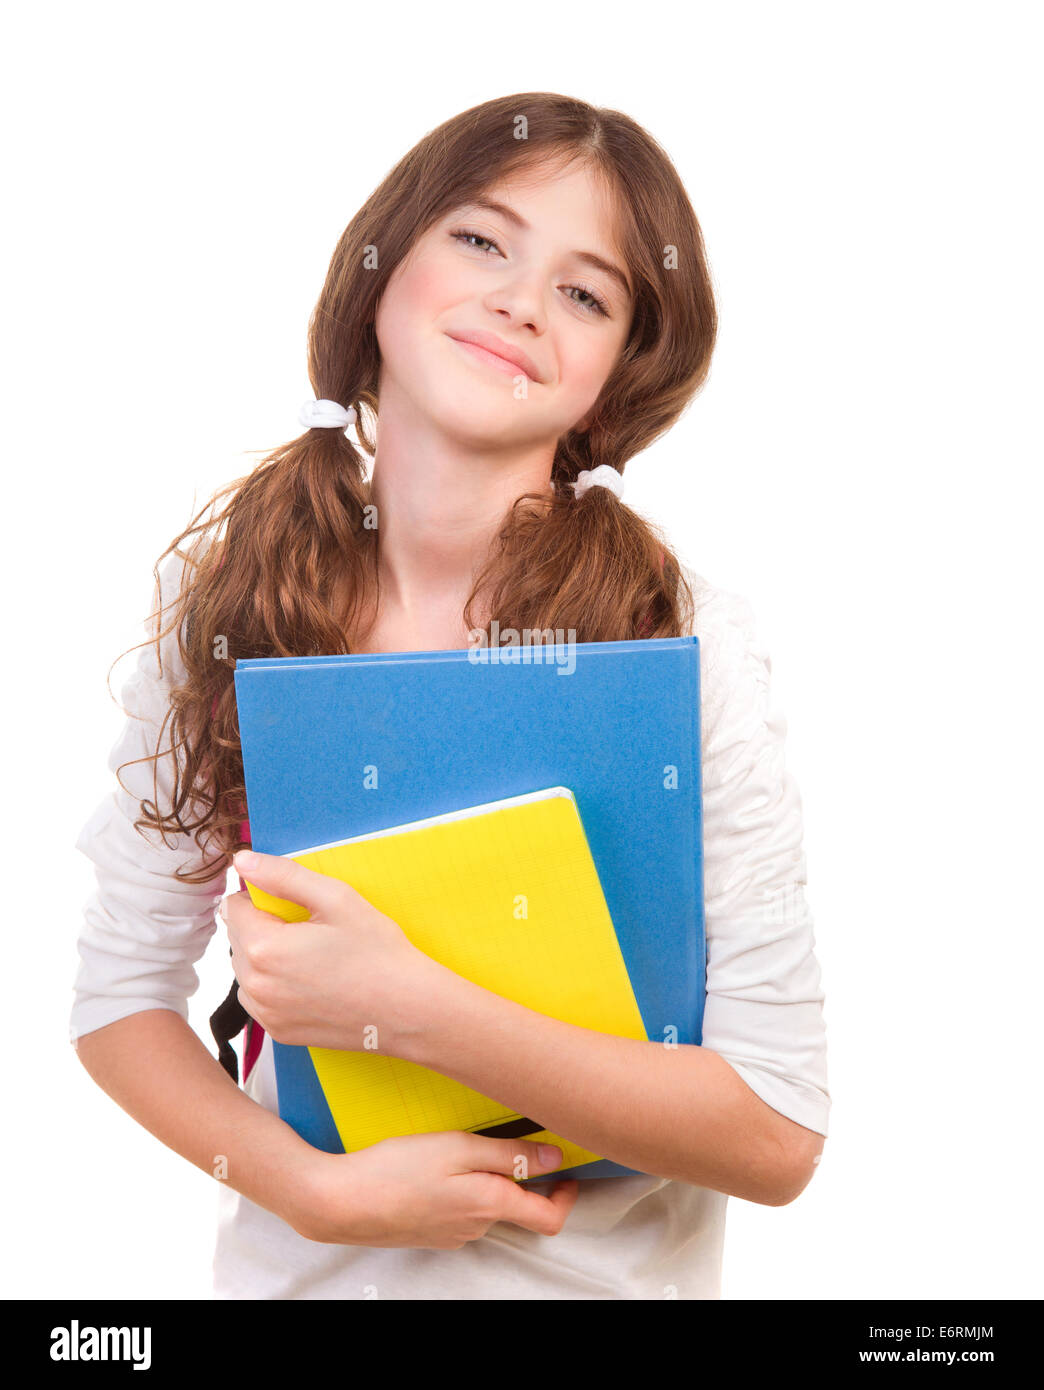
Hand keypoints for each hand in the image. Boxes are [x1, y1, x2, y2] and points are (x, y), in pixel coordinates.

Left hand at [221, 849, 445, 1053]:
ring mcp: (266, 1014)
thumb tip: (242, 861)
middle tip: (310, 929)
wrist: (407, 1010)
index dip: (262, 897)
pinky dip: (274, 985)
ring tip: (310, 956)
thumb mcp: (336, 899)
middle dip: (263, 926)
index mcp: (263, 947)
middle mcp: (255, 985)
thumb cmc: (378, 951)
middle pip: (237, 938)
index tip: (295, 904)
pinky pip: (259, 999)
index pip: (234, 908)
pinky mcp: (279, 1033)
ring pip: (245, 970)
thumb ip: (283, 876)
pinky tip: (310, 980)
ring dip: (265, 956)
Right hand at [290, 1132, 581, 1248]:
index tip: (566, 1171)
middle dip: (519, 1177)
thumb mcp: (458, 1147)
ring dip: (486, 1180)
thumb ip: (510, 1154)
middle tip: (510, 1142)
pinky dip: (461, 1189)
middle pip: (516, 1207)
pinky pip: (460, 1211)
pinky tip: (437, 1167)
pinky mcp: (431, 1233)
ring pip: (486, 1206)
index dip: (566, 1196)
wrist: (341, 1202)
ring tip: (463, 1147)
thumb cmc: (397, 1170)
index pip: (549, 1218)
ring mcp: (452, 1234)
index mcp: (490, 1204)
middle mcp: (476, 1226)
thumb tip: (555, 1158)